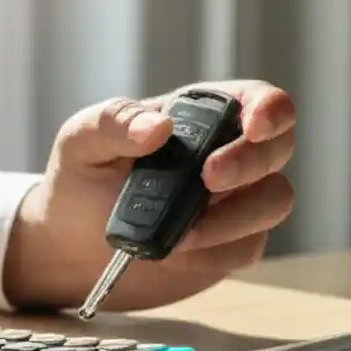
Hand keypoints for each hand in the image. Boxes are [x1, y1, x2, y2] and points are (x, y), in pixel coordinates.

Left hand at [4, 79, 295, 310]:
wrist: (71, 247)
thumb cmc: (80, 180)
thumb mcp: (81, 141)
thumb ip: (115, 124)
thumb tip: (158, 127)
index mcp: (199, 115)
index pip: (259, 99)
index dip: (270, 110)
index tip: (253, 127)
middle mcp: (227, 152)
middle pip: (279, 147)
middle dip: (250, 163)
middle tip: (208, 180)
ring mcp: (235, 200)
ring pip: (273, 201)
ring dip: (234, 217)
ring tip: (181, 232)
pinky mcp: (231, 244)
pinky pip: (249, 246)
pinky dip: (218, 251)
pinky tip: (180, 250)